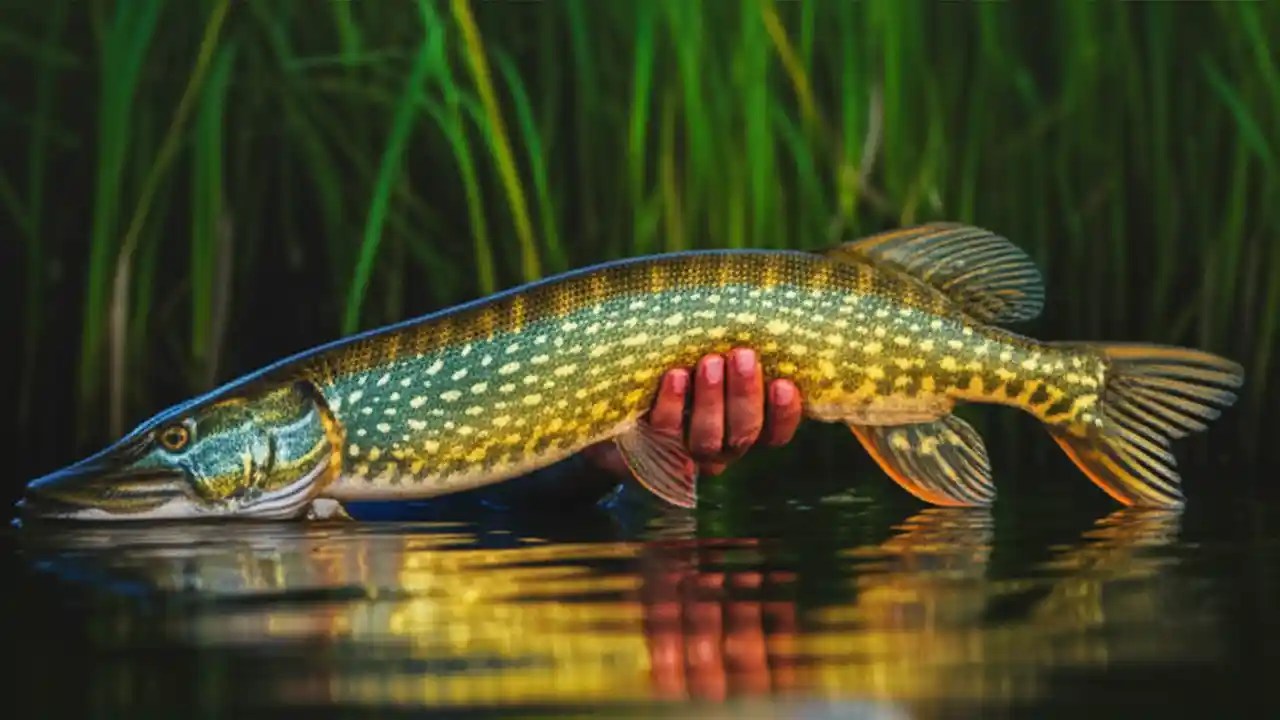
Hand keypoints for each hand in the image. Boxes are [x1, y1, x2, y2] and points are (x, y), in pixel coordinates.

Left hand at [582, 348, 802, 477]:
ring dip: (711, 401)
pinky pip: (664, 434)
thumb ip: (730, 341)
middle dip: (744, 395)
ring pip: (707, 441)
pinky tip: (675, 376)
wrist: (610, 396)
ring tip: (709, 362)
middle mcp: (720, 449)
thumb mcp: (705, 352)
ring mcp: (684, 455)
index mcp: (744, 428)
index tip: (784, 383)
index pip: (775, 433)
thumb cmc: (674, 361)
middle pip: (743, 435)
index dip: (784, 414)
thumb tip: (754, 295)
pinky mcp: (648, 451)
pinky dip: (673, 404)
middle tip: (741, 354)